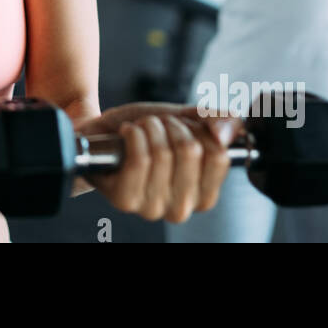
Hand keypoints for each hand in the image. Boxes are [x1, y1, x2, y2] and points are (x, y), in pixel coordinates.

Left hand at [75, 102, 243, 222]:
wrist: (103, 131)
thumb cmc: (149, 131)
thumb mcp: (190, 119)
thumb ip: (220, 121)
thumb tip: (224, 136)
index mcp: (204, 194)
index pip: (219, 157)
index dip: (199, 130)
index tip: (183, 128)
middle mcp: (182, 208)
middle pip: (191, 151)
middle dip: (172, 126)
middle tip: (158, 127)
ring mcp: (153, 208)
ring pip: (162, 153)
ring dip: (149, 127)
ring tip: (140, 130)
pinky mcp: (126, 201)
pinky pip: (139, 160)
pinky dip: (132, 134)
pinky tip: (126, 134)